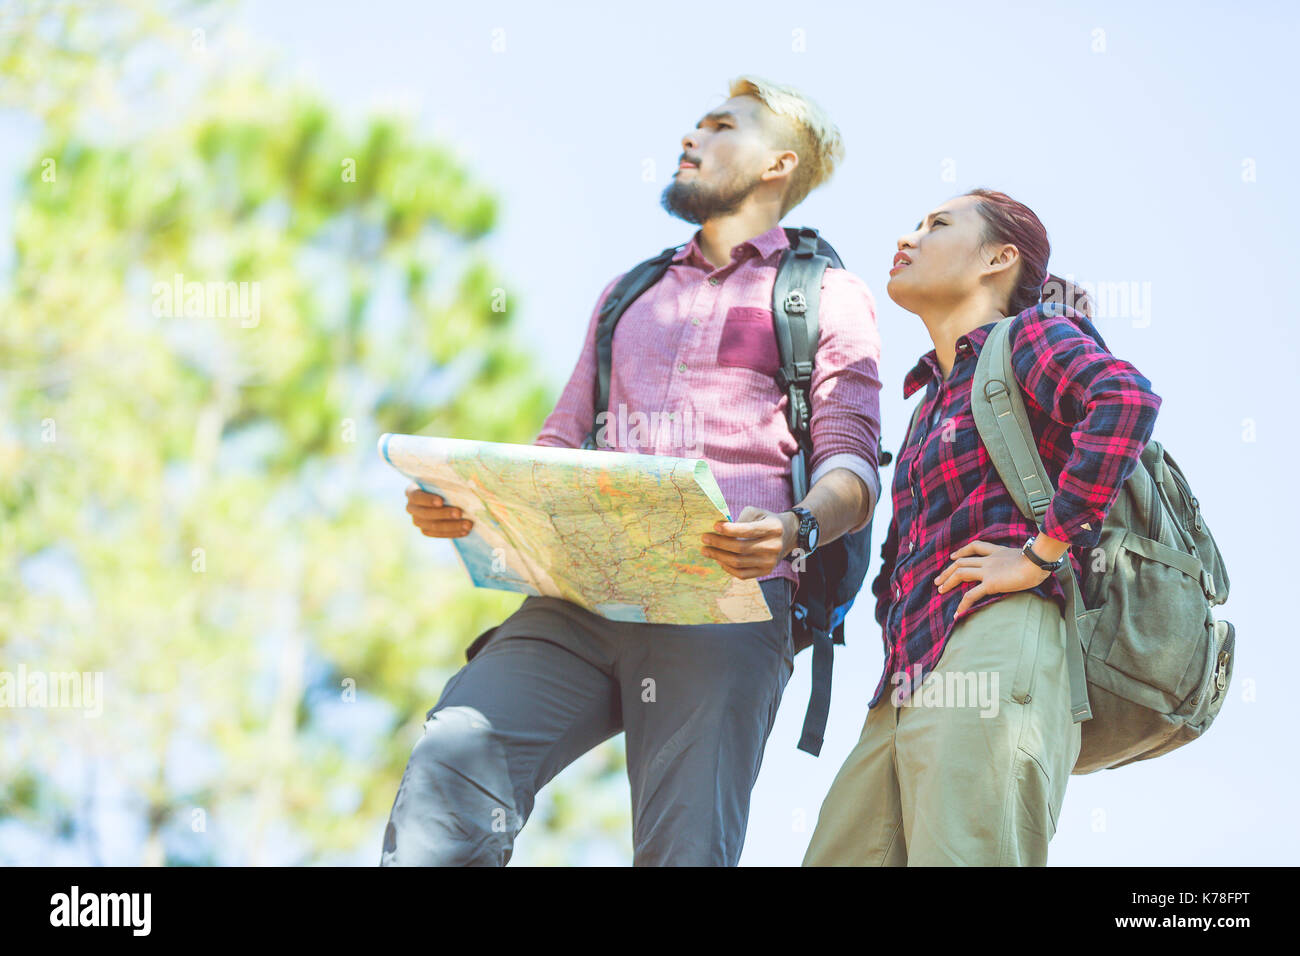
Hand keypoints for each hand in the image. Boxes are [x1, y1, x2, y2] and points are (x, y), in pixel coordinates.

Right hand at [405, 481, 472, 537]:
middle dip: (444, 514)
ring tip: (467, 525)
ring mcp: (417, 520)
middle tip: (460, 513)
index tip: (441, 501)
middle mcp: (411, 507)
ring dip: (451, 526)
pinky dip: (452, 533)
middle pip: (426, 513)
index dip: (428, 500)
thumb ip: (447, 480)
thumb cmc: (443, 482)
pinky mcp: (425, 530)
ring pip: (432, 526)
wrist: (445, 496)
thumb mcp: (443, 479)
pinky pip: (437, 534)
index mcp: (412, 491)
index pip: (417, 496)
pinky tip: (464, 531)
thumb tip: (464, 481)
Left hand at [700, 506, 797, 579]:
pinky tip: (718, 560)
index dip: (730, 529)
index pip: (748, 530)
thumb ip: (740, 519)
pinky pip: (742, 574)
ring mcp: (770, 561)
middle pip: (741, 548)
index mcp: (773, 528)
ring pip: (738, 562)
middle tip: (704, 538)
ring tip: (706, 550)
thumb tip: (718, 531)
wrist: (786, 535)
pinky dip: (727, 568)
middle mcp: (774, 546)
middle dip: (719, 543)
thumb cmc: (765, 520)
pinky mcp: (765, 571)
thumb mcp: (756, 513)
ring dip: (719, 556)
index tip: (715, 526)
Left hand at [935, 539, 1051, 618]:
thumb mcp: (1027, 558)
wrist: (1039, 561)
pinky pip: (971, 594)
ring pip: (960, 573)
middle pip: (961, 561)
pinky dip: (962, 604)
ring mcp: (988, 570)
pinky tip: (957, 613)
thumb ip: (1021, 561)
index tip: (953, 556)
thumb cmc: (1040, 560)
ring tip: (940, 591)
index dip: (962, 551)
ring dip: (948, 582)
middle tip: (938, 580)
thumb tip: (1029, 567)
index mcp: (998, 552)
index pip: (975, 547)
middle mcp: (989, 560)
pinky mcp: (990, 583)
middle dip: (947, 571)